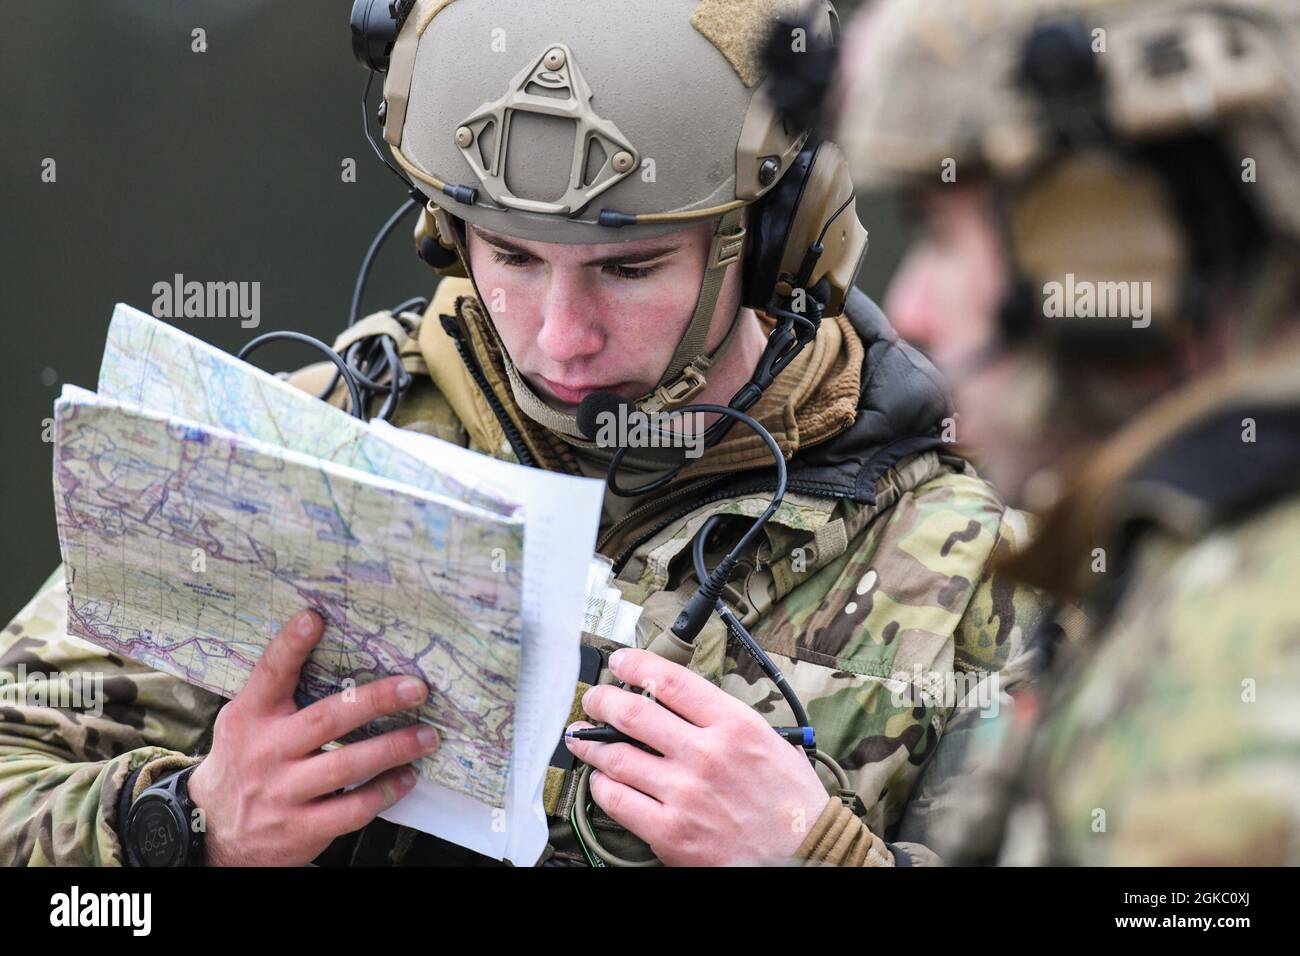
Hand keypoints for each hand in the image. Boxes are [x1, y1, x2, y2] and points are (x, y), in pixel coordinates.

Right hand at [187, 610, 439, 865]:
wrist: (212, 831)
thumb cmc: (244, 761)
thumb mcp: (245, 722)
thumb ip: (277, 693)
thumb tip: (336, 651)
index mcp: (251, 717)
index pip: (270, 674)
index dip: (291, 645)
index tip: (314, 618)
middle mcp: (266, 752)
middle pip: (327, 719)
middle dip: (377, 700)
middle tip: (416, 688)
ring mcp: (283, 792)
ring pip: (347, 765)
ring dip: (394, 748)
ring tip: (427, 736)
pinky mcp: (301, 828)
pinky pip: (352, 809)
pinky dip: (385, 792)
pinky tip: (407, 777)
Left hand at [564, 648, 829, 865]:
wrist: (805, 855)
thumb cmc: (793, 803)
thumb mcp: (773, 742)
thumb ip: (729, 719)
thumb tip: (687, 701)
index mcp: (734, 725)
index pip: (670, 680)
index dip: (635, 664)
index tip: (620, 661)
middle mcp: (706, 754)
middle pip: (633, 713)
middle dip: (603, 700)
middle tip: (593, 698)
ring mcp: (684, 794)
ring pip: (617, 756)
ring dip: (591, 743)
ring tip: (582, 737)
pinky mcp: (669, 832)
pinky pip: (618, 801)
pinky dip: (602, 786)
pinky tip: (601, 780)